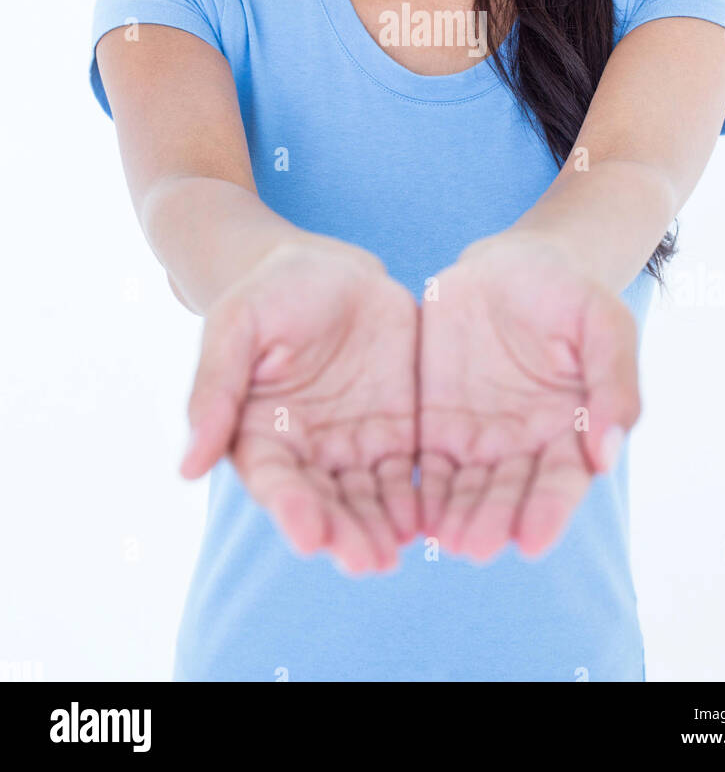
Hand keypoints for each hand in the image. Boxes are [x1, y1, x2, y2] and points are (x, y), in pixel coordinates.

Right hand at [179, 238, 417, 574]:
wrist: (329, 269)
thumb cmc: (269, 293)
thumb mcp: (236, 326)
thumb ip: (215, 390)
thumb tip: (186, 467)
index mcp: (260, 434)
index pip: (275, 482)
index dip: (291, 509)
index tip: (308, 536)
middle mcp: (307, 452)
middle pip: (326, 502)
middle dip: (345, 533)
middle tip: (367, 562)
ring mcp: (354, 444)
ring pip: (369, 498)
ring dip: (382, 528)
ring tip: (397, 554)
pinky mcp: (396, 430)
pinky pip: (409, 471)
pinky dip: (419, 497)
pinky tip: (432, 517)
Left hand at [418, 231, 639, 560]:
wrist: (510, 263)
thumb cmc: (567, 291)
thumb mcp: (602, 321)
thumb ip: (612, 381)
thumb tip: (606, 457)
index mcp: (572, 430)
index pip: (561, 481)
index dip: (549, 511)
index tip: (533, 541)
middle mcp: (524, 446)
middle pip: (508, 493)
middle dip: (492, 521)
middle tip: (474, 547)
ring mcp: (478, 438)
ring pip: (465, 488)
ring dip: (453, 515)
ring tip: (441, 538)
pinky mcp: (435, 424)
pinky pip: (424, 463)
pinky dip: (416, 489)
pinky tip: (405, 509)